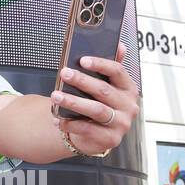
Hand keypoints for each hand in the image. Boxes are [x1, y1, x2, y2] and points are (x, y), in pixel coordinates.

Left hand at [50, 41, 139, 155]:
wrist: (95, 133)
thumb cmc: (97, 103)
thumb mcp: (105, 85)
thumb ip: (110, 67)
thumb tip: (120, 45)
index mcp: (128, 89)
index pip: (118, 72)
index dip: (100, 64)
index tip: (82, 60)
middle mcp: (128, 106)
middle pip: (103, 90)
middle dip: (82, 81)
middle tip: (64, 73)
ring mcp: (121, 124)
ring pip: (96, 110)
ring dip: (73, 102)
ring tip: (56, 96)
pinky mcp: (110, 139)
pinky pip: (87, 129)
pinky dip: (70, 123)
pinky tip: (57, 118)